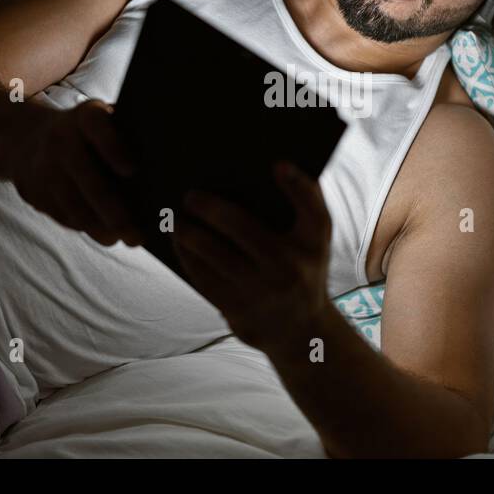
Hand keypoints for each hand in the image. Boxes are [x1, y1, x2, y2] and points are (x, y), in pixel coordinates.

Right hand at [3, 100, 140, 245]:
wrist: (25, 137)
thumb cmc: (86, 133)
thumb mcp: (102, 120)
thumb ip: (126, 134)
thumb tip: (163, 164)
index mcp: (86, 117)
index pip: (98, 128)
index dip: (112, 147)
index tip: (132, 170)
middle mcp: (62, 139)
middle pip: (87, 176)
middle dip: (113, 210)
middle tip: (136, 235)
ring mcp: (45, 167)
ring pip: (72, 203)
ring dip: (97, 227)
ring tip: (122, 240)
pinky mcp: (34, 192)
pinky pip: (61, 214)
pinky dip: (84, 227)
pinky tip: (104, 235)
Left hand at [171, 161, 331, 350]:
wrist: (302, 330)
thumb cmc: (305, 267)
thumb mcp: (316, 239)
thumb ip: (306, 200)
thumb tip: (278, 164)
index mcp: (312, 243)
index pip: (311, 208)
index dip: (296, 183)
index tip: (276, 164)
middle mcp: (290, 268)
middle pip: (241, 227)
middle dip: (210, 208)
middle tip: (189, 196)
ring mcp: (262, 292)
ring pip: (213, 254)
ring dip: (189, 234)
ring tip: (176, 219)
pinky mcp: (239, 310)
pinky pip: (204, 278)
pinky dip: (187, 258)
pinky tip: (180, 243)